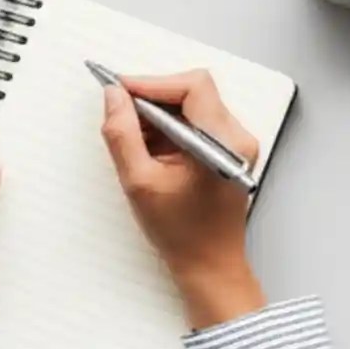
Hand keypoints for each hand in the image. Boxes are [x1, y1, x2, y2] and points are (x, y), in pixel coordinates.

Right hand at [100, 70, 267, 328]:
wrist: (209, 265)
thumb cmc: (182, 233)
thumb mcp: (139, 182)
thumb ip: (122, 134)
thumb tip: (113, 97)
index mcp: (223, 142)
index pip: (192, 86)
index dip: (152, 83)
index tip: (120, 90)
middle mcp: (236, 137)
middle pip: (191, 91)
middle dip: (152, 98)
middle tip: (120, 114)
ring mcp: (233, 142)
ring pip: (191, 104)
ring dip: (158, 114)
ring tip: (135, 140)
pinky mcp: (225, 148)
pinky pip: (194, 121)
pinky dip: (168, 127)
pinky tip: (151, 150)